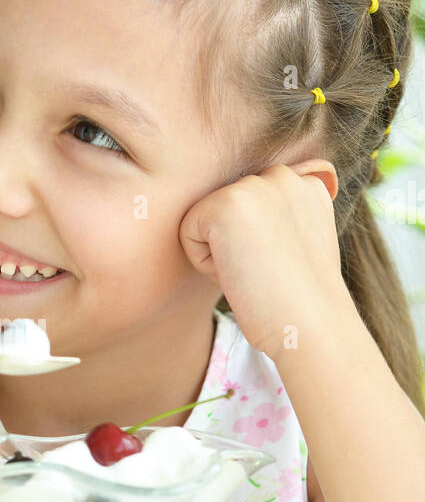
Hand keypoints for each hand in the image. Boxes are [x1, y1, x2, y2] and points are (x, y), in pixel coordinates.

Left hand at [178, 160, 349, 361]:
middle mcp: (282, 175)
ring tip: (257, 273)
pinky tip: (241, 274)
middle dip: (236, 245)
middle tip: (269, 272)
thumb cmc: (302, 301)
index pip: (249, 205)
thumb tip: (245, 214)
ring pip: (204, 220)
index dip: (257, 244)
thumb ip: (279, 215)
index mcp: (305, 182)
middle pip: (224, 210)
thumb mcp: (300, 242)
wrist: (313, 326)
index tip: (285, 266)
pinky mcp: (226, 203)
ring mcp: (255, 185)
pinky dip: (205, 264)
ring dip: (221, 254)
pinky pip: (188, 233)